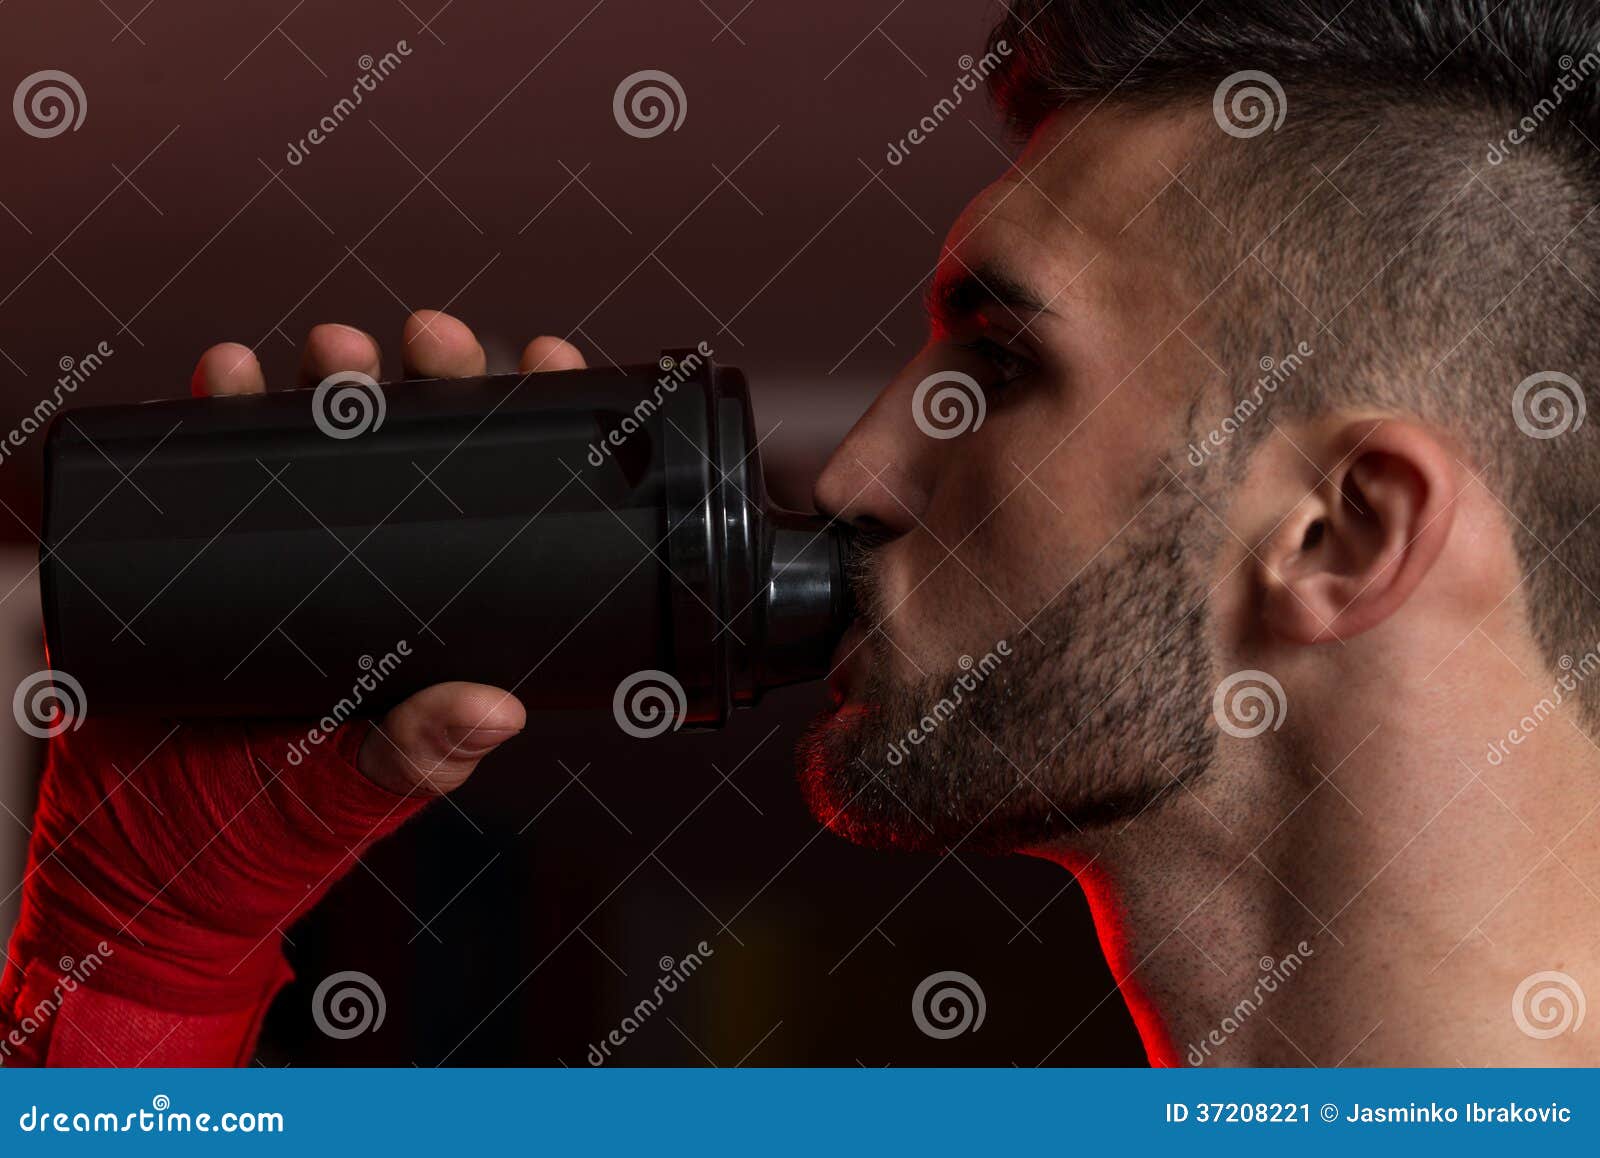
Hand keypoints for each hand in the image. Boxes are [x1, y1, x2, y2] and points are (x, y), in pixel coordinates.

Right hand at [191, 310, 587, 793]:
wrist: (154, 840)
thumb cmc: (288, 816)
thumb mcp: (375, 781)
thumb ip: (430, 749)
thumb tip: (501, 710)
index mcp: (442, 593)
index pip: (504, 485)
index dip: (529, 416)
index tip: (543, 360)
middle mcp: (378, 546)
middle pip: (422, 430)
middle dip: (434, 370)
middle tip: (433, 344)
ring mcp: (291, 530)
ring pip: (324, 423)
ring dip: (334, 372)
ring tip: (337, 354)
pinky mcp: (203, 532)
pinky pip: (212, 450)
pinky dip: (222, 400)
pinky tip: (230, 372)